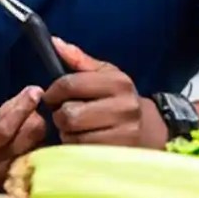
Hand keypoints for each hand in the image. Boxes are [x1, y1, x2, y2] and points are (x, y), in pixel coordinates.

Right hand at [0, 86, 46, 190]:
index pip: (3, 129)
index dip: (20, 108)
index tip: (34, 90)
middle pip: (29, 135)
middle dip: (32, 114)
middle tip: (25, 104)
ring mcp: (14, 175)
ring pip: (41, 143)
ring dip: (37, 127)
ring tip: (23, 121)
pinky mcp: (25, 179)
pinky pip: (45, 155)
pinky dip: (41, 140)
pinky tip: (30, 133)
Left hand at [42, 37, 168, 148]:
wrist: (147, 129)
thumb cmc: (117, 99)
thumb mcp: (103, 75)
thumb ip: (78, 60)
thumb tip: (55, 42)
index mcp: (119, 82)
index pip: (71, 84)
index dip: (53, 91)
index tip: (51, 96)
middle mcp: (125, 107)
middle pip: (70, 114)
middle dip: (60, 115)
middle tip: (64, 114)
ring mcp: (124, 133)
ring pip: (74, 136)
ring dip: (67, 134)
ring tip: (75, 128)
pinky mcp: (119, 154)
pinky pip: (83, 152)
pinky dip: (75, 148)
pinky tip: (83, 140)